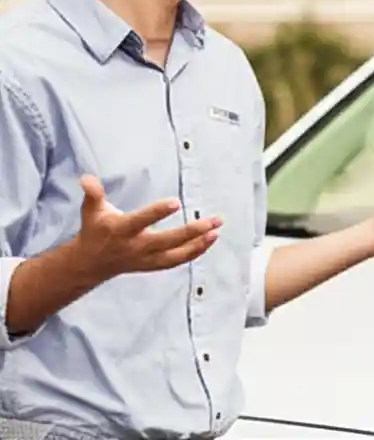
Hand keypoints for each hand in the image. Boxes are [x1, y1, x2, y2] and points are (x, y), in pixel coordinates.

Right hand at [73, 175, 220, 282]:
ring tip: (217, 230)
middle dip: (191, 232)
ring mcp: (146, 258)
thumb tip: (86, 178)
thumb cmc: (95, 229)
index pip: (141, 221)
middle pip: (167, 241)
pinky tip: (211, 239)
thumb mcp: (91, 210)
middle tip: (213, 221)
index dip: (157, 212)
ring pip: (176, 255)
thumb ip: (93, 194)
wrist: (90, 263)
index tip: (176, 202)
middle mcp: (135, 246)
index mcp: (121, 230)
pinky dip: (195, 252)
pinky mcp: (153, 265)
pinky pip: (177, 260)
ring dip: (199, 244)